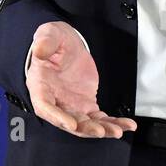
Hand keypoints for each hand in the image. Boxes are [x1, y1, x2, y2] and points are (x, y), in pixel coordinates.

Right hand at [26, 21, 137, 138]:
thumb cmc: (53, 41)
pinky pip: (99, 119)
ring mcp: (71, 106)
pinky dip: (112, 123)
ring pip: (86, 124)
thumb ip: (45, 41)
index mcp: (41, 86)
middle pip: (68, 122)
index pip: (46, 107)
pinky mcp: (85, 105)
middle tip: (101, 131)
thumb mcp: (49, 34)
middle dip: (85, 129)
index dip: (58, 118)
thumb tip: (39, 49)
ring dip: (102, 130)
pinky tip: (126, 125)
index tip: (72, 124)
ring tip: (118, 130)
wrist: (65, 46)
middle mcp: (55, 101)